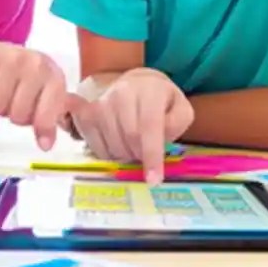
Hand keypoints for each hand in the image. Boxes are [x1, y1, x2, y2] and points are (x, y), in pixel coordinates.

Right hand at [0, 41, 75, 151]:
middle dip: (14, 115)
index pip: (50, 109)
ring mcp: (10, 57)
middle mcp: (34, 63)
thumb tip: (46, 145)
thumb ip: (48, 121)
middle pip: (19, 113)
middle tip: (12, 104)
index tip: (43, 142)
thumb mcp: (41, 98)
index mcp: (53, 75)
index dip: (44, 126)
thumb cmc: (21, 81)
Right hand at [70, 68, 192, 183]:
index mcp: (149, 91)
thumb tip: (160, 140)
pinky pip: (95, 146)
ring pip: (111, 146)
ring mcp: (101, 103)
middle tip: (145, 153)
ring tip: (132, 146)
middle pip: (129, 139)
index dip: (152, 155)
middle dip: (139, 156)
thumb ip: (177, 124)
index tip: (154, 180)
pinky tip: (117, 145)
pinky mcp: (86, 114)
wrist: (137, 86)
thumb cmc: (162, 103)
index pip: (149, 126)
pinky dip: (107, 154)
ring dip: (124, 156)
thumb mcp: (181, 110)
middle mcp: (121, 93)